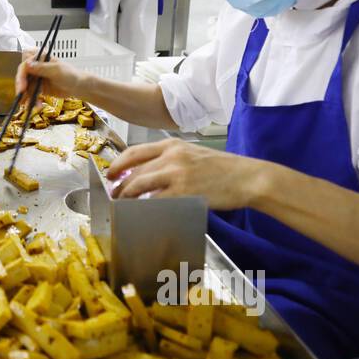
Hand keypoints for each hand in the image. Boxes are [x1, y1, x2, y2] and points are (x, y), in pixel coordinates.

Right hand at [14, 48, 82, 99]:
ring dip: (26, 97)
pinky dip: (32, 101)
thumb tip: (27, 64)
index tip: (22, 86)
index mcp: (39, 59)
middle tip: (21, 97)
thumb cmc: (70, 75)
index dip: (21, 76)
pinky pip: (31, 95)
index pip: (25, 65)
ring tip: (28, 105)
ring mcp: (36, 78)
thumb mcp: (56, 70)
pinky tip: (37, 106)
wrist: (78, 87)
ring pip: (25, 88)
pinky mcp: (38, 88)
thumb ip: (42, 67)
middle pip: (22, 77)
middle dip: (21, 88)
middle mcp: (35, 68)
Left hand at [104, 138, 269, 210]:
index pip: (135, 151)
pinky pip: (155, 201)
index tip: (111, 173)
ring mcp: (177, 174)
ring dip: (127, 197)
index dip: (117, 164)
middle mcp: (171, 156)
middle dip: (120, 184)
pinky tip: (141, 213)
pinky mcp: (183, 192)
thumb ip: (171, 159)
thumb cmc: (223, 168)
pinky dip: (144, 208)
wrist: (247, 177)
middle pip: (134, 170)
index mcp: (172, 145)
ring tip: (123, 205)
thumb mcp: (194, 154)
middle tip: (115, 195)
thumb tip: (148, 174)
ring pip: (139, 185)